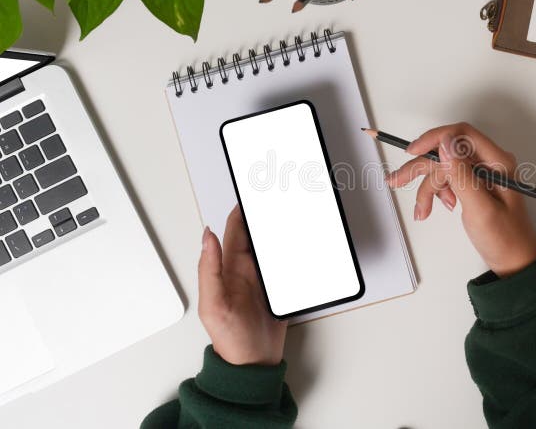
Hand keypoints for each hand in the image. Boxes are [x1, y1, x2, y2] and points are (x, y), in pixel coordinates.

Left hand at [198, 207, 286, 365]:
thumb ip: (210, 270)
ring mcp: (266, 279)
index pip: (234, 231)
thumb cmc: (230, 339)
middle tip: (275, 196)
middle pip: (257, 235)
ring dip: (281, 231)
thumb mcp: (215, 305)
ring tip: (292, 212)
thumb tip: (206, 235)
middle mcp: (247, 270)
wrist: (254, 365)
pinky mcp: (282, 289)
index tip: (250, 194)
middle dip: (264, 215)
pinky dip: (295, 253)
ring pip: (274, 247)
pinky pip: (289, 265)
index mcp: (229, 269)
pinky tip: (304, 243)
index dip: (240, 211)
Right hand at [387, 123, 535, 276]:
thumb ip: (462, 174)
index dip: (434, 138)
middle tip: (397, 180)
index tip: (412, 151)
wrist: (513, 261)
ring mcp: (479, 174)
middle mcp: (488, 163)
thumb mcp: (480, 208)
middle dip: (421, 168)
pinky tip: (437, 208)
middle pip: (446, 151)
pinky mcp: (472, 184)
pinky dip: (436, 194)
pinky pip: (446, 180)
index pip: (461, 134)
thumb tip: (445, 143)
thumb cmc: (504, 238)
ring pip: (442, 167)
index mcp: (497, 162)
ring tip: (421, 210)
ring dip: (427, 187)